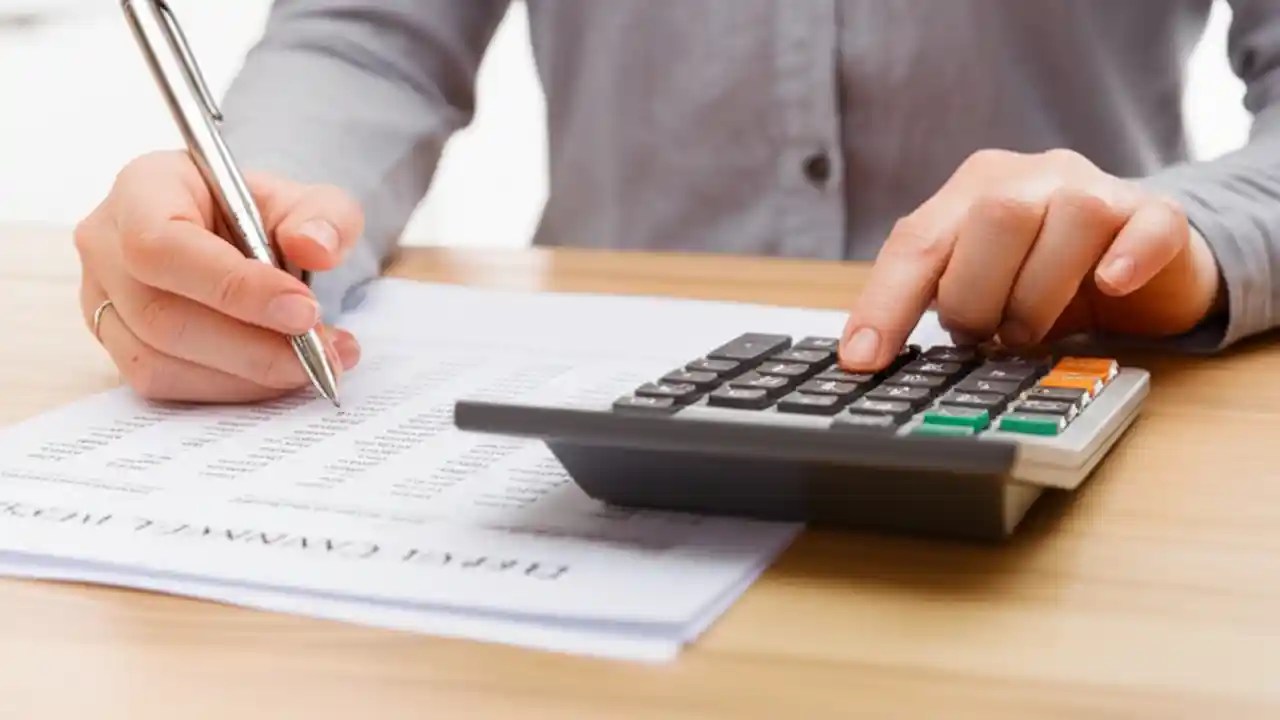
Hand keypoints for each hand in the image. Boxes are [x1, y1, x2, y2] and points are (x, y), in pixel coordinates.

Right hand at [74, 151, 364, 401]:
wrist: (246, 240)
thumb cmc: (267, 215)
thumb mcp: (310, 201)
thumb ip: (324, 217)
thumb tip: (316, 247)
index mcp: (143, 189)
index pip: (164, 246)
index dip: (234, 288)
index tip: (305, 311)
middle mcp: (107, 245)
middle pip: (161, 316)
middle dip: (253, 346)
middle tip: (323, 353)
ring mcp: (103, 301)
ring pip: (160, 361)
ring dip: (247, 375)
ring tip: (316, 363)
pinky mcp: (119, 347)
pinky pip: (166, 384)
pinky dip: (231, 388)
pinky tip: (283, 375)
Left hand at [839, 149, 1222, 369]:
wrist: (1141, 261)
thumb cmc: (1043, 275)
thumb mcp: (979, 282)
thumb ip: (935, 298)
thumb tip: (870, 356)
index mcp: (974, 189)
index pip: (917, 240)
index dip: (886, 302)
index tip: (862, 359)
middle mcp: (1033, 175)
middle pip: (995, 217)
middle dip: (976, 296)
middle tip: (981, 335)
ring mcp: (1098, 188)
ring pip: (1069, 219)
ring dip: (1039, 296)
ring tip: (1027, 334)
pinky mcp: (1156, 216)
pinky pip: (1146, 228)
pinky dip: (1127, 260)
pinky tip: (1111, 286)